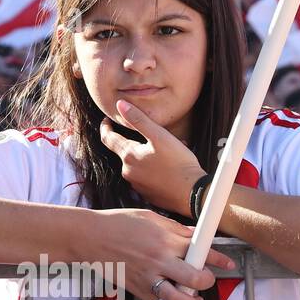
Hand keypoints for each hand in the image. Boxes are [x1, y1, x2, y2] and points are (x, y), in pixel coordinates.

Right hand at [88, 207, 235, 299]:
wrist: (89, 237)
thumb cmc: (117, 223)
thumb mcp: (149, 217)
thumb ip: (174, 228)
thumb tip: (192, 236)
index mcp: (166, 239)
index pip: (201, 251)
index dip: (218, 259)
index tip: (227, 263)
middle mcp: (160, 259)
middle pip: (196, 278)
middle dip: (206, 281)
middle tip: (206, 280)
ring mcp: (148, 276)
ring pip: (178, 299)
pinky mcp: (136, 288)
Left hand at [99, 98, 205, 217]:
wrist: (193, 194)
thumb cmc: (178, 163)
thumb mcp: (159, 136)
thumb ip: (138, 119)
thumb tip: (120, 104)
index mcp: (128, 156)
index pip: (108, 139)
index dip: (106, 127)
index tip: (107, 120)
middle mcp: (128, 172)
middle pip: (126, 151)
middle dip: (137, 141)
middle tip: (155, 135)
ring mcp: (137, 185)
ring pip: (138, 163)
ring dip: (148, 155)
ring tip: (169, 150)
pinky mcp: (148, 193)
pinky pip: (147, 176)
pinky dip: (155, 168)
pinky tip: (170, 165)